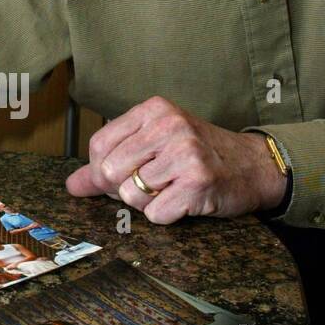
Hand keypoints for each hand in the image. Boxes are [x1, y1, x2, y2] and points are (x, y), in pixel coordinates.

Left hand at [66, 97, 286, 223]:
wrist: (252, 166)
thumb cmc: (199, 155)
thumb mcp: (154, 145)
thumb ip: (110, 162)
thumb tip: (72, 185)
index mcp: (153, 110)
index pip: (99, 145)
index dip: (103, 169)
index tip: (125, 173)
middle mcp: (168, 126)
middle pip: (110, 172)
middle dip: (124, 188)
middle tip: (153, 183)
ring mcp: (184, 153)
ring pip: (131, 195)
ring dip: (148, 202)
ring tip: (172, 188)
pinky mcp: (198, 182)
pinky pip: (156, 213)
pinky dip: (167, 214)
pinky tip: (185, 199)